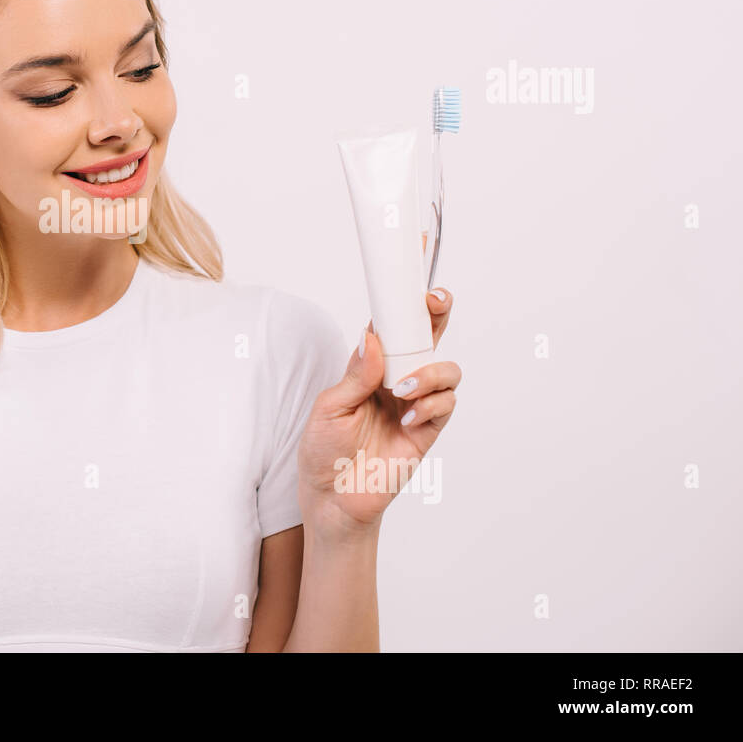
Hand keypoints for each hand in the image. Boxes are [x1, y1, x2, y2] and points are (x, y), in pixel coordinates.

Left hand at [296, 288, 461, 540]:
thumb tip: (373, 338)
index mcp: (369, 367)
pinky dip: (431, 405)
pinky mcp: (428, 430)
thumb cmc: (323, 450)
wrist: (332, 498)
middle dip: (437, 313)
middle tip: (433, 301)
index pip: (391, 326)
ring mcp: (415, 403)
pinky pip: (446, 404)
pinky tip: (407, 419)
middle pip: (427, 337)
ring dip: (430, 372)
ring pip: (446, 369)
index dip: (403, 299)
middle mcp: (396, 379)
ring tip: (403, 391)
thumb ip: (356, 375)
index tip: (414, 273)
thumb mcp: (329, 408)